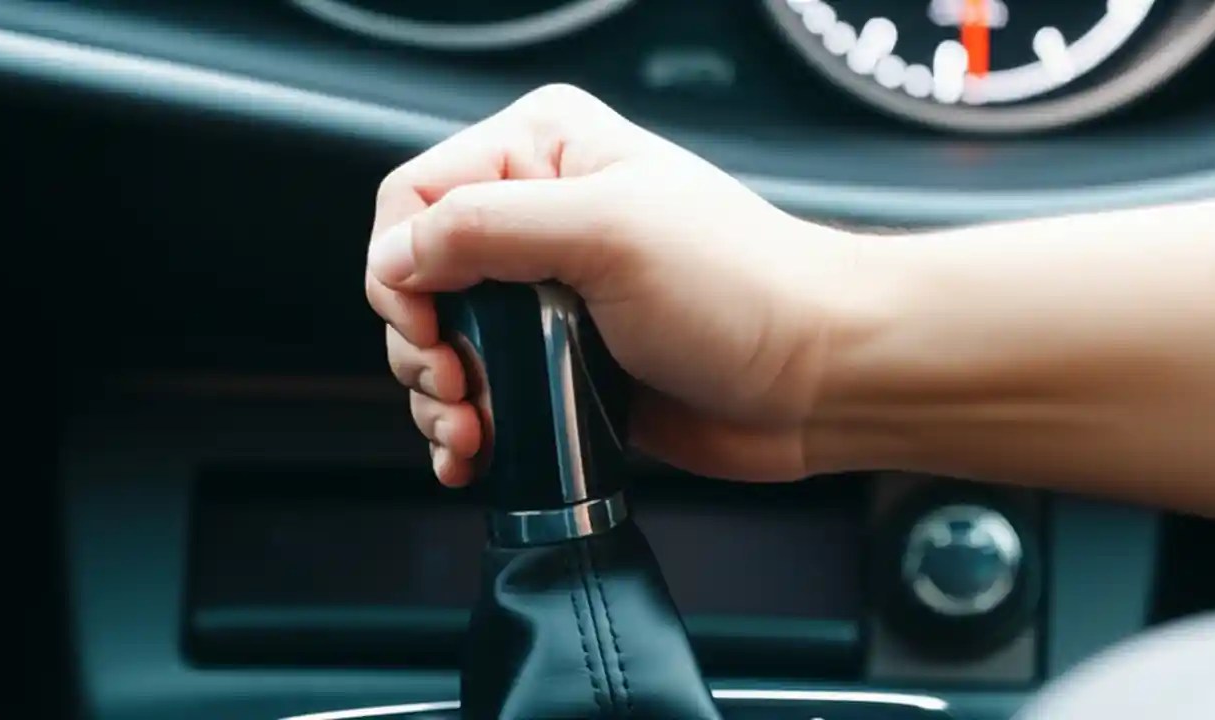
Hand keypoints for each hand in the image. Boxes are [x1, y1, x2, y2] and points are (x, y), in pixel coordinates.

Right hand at [366, 85, 870, 485]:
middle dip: (420, 342)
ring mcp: (549, 297)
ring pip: (442, 342)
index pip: (416, 197)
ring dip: (438, 395)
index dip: (400, 267)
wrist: (818, 378)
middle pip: (417, 277)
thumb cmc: (744, 287)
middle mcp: (539, 218)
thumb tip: (395, 256)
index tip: (429, 327)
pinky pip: (484, 392)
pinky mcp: (562, 364)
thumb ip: (486, 229)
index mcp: (546, 153)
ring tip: (470, 429)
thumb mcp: (606, 231)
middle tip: (454, 383)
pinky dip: (464, 427)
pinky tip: (472, 451)